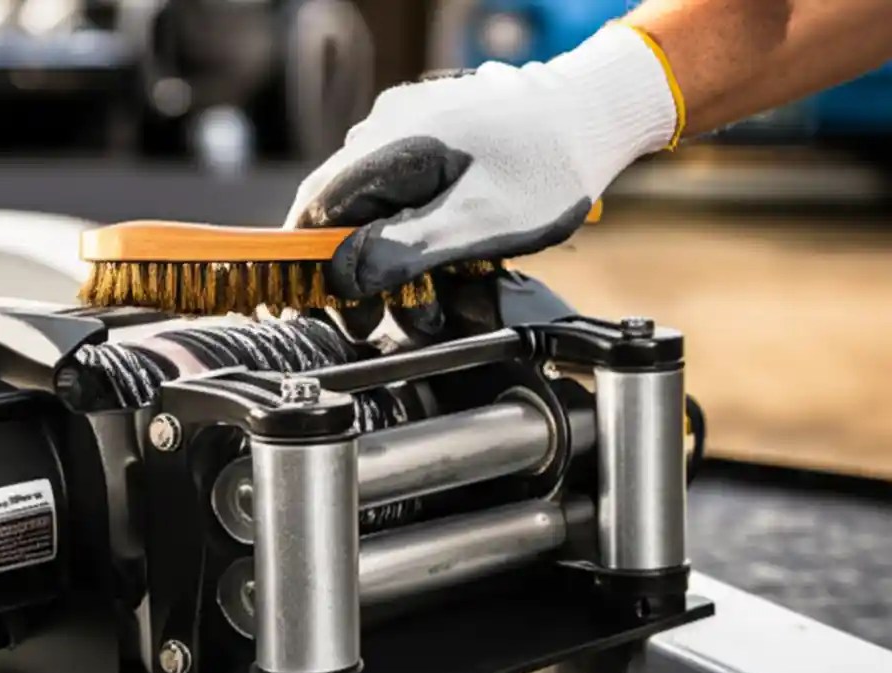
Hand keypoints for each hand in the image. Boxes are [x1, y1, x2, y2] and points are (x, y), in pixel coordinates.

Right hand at [285, 25, 680, 300]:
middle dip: (355, 275)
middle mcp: (383, 130)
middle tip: (381, 322)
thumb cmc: (549, 165)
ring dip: (384, 261)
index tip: (335, 309)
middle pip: (336, 213)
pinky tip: (436, 265)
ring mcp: (403, 130)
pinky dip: (404, 234)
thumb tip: (345, 278)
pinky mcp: (425, 139)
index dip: (313, 268)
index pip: (315, 212)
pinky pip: (394, 193)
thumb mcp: (479, 223)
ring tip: (424, 304)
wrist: (595, 113)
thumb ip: (406, 251)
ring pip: (366, 208)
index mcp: (390, 147)